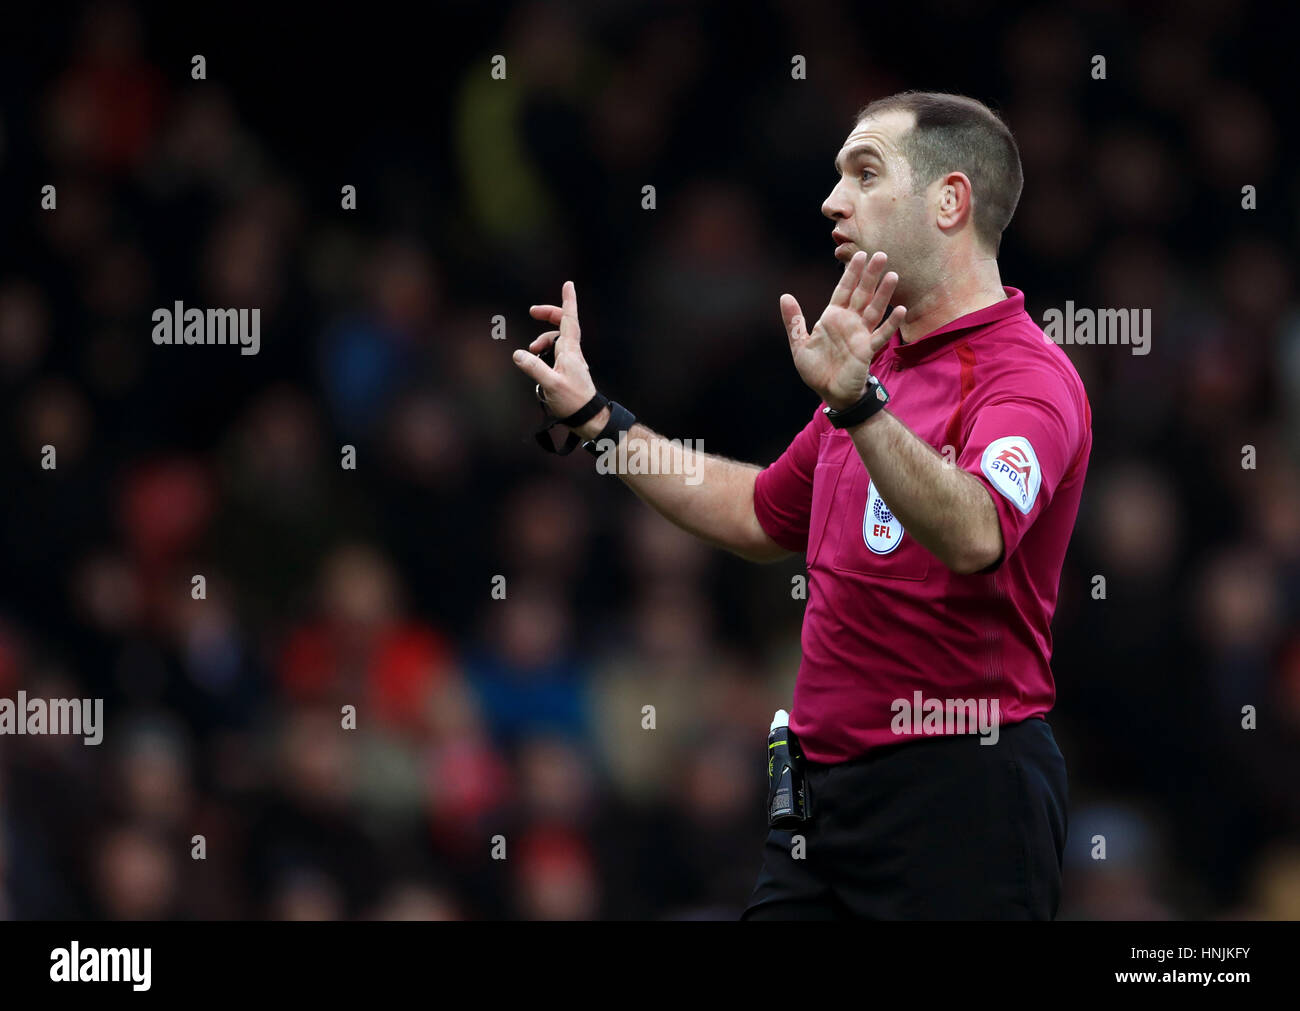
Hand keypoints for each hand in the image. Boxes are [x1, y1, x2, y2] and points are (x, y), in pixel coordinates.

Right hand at [513, 281, 609, 439]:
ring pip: (555, 340)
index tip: (568, 285)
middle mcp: (572, 352)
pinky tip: (537, 368)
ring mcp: (571, 360)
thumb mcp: (549, 384)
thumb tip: (518, 354)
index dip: (568, 301)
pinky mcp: (568, 370)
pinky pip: (554, 354)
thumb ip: (533, 368)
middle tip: (533, 311)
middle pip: (562, 325)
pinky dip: (543, 355)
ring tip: (531, 352)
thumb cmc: (572, 401)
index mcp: (570, 350)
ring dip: (541, 340)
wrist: (587, 417)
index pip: (569, 320)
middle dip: (548, 315)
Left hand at [780, 250, 906, 409]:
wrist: (829, 392)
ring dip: (883, 294)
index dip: (851, 273)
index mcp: (833, 317)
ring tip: (892, 275)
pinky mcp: (867, 350)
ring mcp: (860, 334)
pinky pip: (880, 334)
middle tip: (881, 255)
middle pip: (862, 294)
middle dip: (870, 276)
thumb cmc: (817, 369)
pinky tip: (900, 310)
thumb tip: (785, 296)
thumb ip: (794, 321)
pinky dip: (891, 323)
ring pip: (874, 310)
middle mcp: (849, 322)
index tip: (859, 255)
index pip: (844, 290)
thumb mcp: (799, 345)